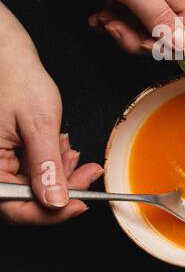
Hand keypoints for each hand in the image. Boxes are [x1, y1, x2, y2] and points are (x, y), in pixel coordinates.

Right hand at [0, 8, 102, 223]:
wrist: (10, 58)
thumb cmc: (17, 80)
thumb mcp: (38, 124)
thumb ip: (47, 165)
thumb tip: (56, 201)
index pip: (16, 208)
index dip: (50, 214)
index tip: (80, 204)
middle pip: (29, 200)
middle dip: (64, 188)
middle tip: (89, 173)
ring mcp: (2, 162)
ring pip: (36, 186)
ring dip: (61, 174)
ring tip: (73, 153)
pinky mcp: (10, 156)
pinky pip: (34, 171)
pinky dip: (53, 163)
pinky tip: (62, 147)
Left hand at [57, 0, 184, 55]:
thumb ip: (160, 18)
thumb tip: (184, 45)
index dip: (176, 45)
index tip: (149, 41)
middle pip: (167, 35)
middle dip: (140, 40)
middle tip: (116, 28)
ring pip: (143, 28)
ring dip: (121, 32)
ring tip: (101, 19)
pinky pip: (125, 17)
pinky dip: (110, 22)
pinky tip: (95, 16)